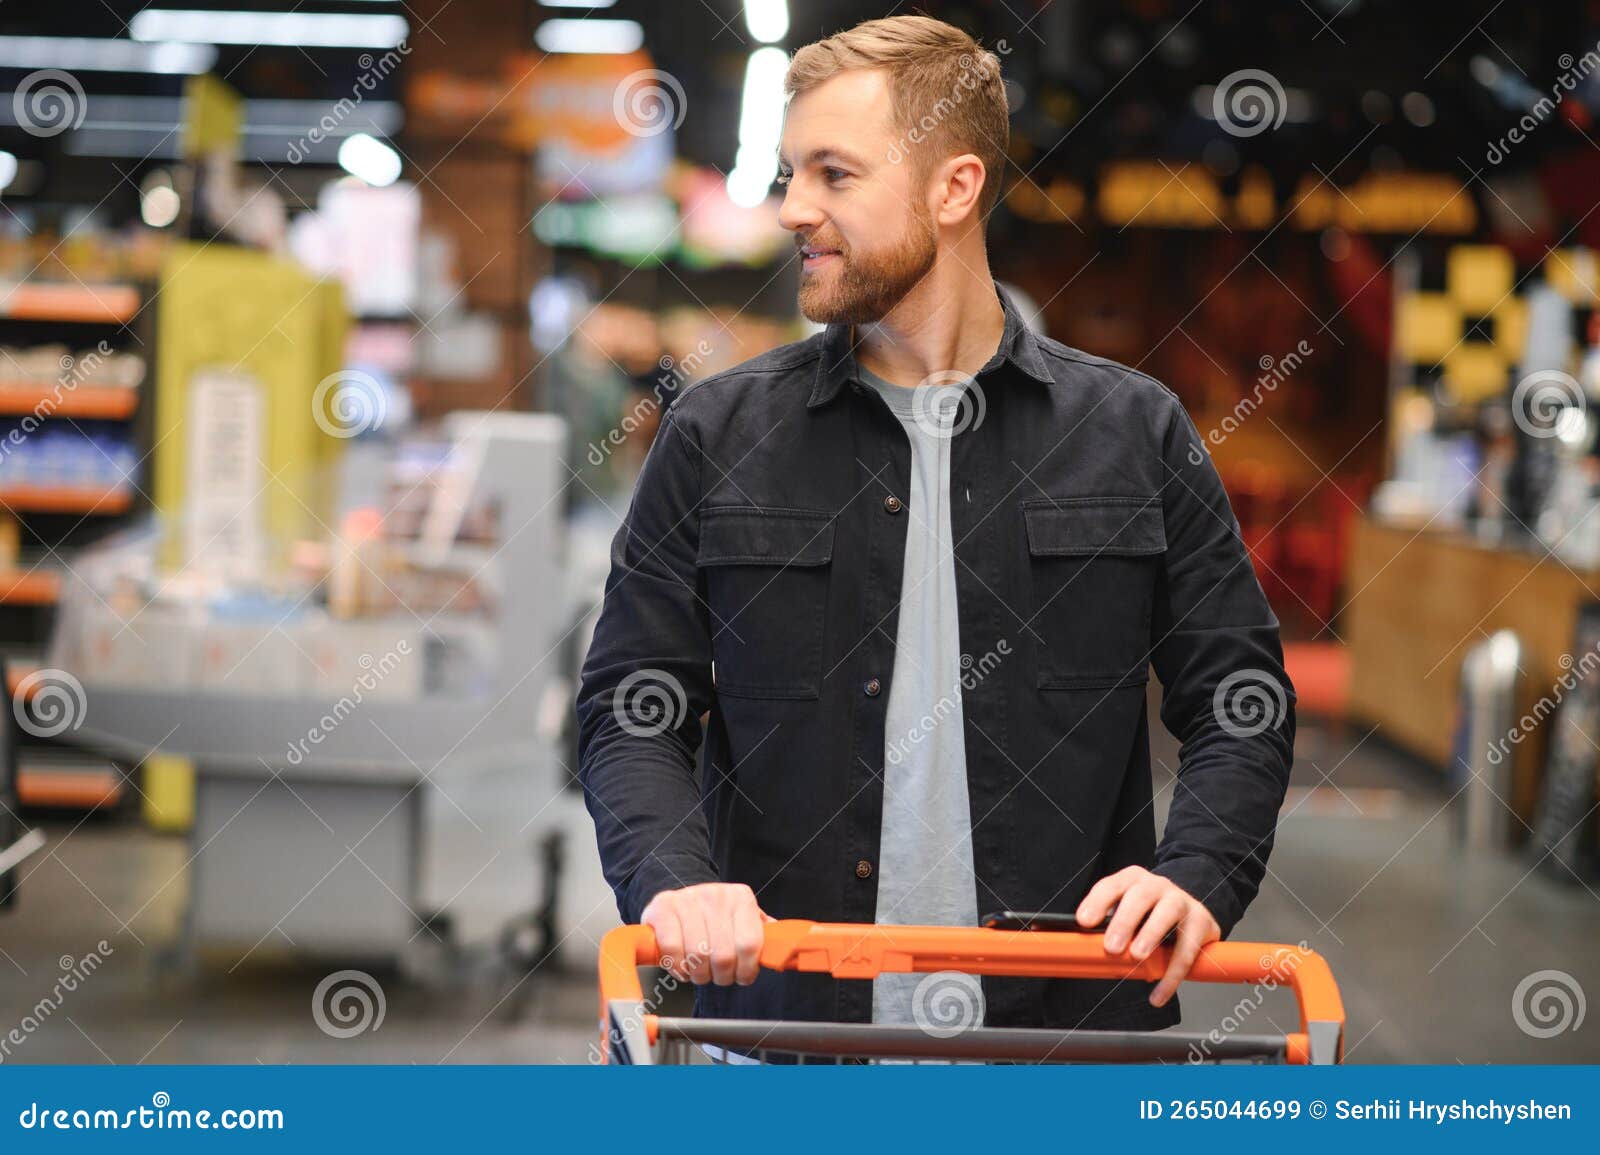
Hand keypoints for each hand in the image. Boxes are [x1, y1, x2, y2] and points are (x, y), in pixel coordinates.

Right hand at [641, 882, 770, 985]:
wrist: (679, 899)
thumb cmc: (714, 917)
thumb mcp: (742, 921)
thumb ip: (763, 936)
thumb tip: (786, 952)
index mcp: (740, 898)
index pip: (750, 945)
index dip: (746, 970)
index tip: (742, 976)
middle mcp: (715, 895)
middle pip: (723, 956)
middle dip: (721, 976)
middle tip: (719, 976)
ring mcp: (687, 899)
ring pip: (698, 956)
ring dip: (699, 975)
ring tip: (700, 971)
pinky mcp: (662, 908)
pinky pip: (673, 950)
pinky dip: (678, 968)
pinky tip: (682, 966)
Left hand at [1075, 866, 1220, 1006]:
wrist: (1190, 910)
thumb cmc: (1149, 915)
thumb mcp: (1127, 913)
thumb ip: (1108, 927)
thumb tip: (1083, 951)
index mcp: (1132, 880)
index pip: (1111, 886)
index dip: (1096, 902)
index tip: (1083, 922)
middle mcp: (1157, 885)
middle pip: (1139, 896)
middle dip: (1124, 921)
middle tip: (1111, 947)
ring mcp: (1181, 900)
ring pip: (1167, 912)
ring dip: (1151, 934)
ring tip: (1137, 957)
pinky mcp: (1201, 921)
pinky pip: (1187, 948)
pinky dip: (1172, 974)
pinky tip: (1159, 993)